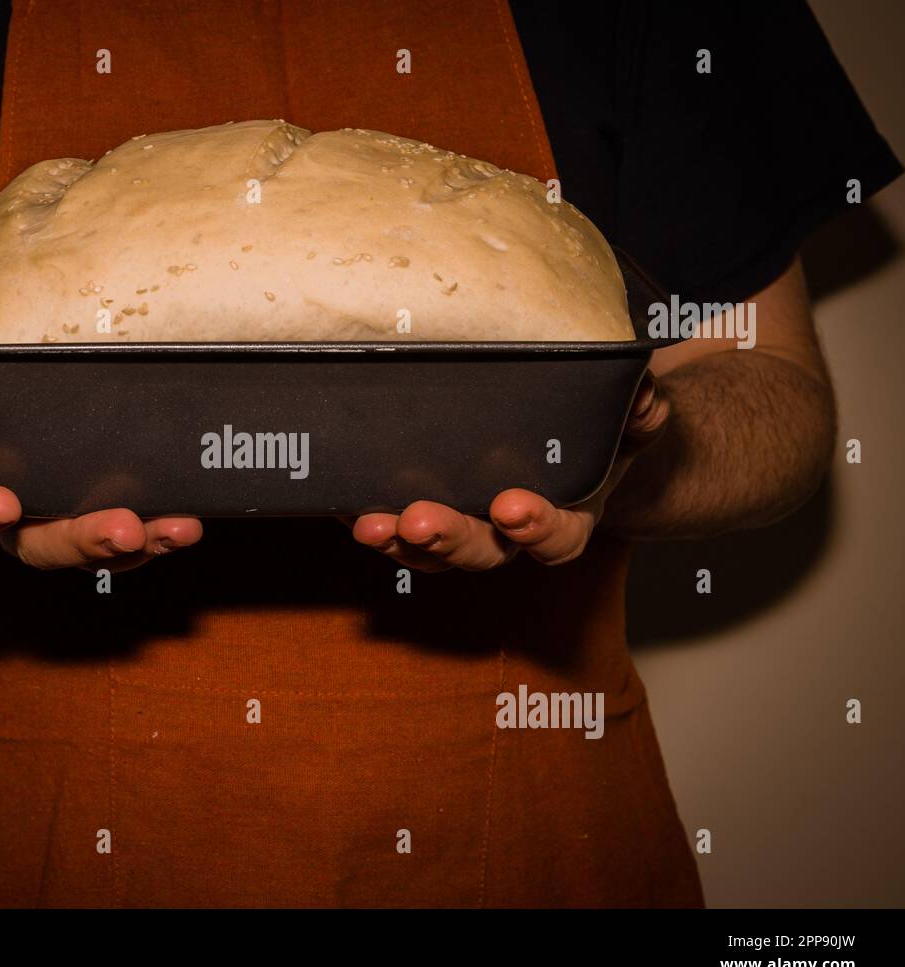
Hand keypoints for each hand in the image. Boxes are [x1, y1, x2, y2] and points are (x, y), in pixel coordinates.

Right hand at [0, 341, 201, 571]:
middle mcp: (8, 516)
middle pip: (39, 546)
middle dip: (81, 543)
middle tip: (122, 531)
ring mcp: (55, 515)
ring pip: (92, 549)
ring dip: (139, 545)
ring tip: (176, 530)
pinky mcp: (97, 504)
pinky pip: (129, 530)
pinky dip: (160, 529)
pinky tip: (192, 519)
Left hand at [344, 372, 670, 571]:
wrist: (569, 456)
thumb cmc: (598, 442)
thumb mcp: (629, 428)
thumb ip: (641, 416)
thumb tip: (643, 397)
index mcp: (566, 522)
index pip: (554, 538)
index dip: (534, 528)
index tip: (512, 507)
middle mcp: (509, 539)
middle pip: (479, 553)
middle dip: (448, 539)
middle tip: (420, 521)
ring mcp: (464, 532)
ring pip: (429, 553)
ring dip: (397, 541)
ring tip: (368, 524)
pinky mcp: (425, 520)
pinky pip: (396, 529)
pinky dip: (370, 520)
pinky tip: (339, 501)